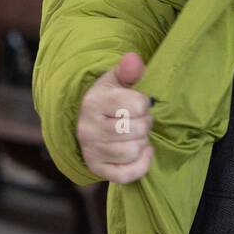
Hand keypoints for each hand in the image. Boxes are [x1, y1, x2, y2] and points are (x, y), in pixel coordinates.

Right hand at [77, 51, 154, 182]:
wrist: (87, 119)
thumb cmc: (109, 98)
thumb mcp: (118, 79)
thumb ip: (129, 69)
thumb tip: (133, 59)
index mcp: (93, 103)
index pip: (137, 106)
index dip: (145, 104)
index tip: (139, 103)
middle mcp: (88, 129)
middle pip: (137, 130)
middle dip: (145, 124)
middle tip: (139, 120)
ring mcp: (91, 151)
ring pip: (132, 152)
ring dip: (142, 143)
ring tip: (136, 134)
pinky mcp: (97, 169)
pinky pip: (126, 175)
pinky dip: (141, 165)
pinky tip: (143, 152)